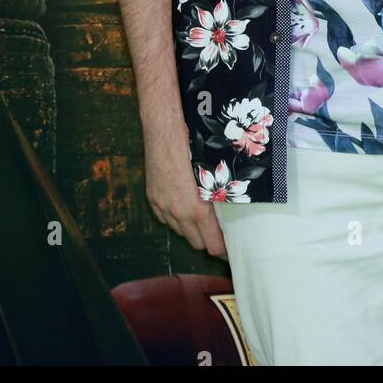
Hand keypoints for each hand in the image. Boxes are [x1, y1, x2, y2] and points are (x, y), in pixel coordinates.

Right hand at [145, 134, 227, 258]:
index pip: (212, 245)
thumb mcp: (211, 176)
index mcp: (197, 210)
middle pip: (196, 243)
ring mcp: (162, 208)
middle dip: (208, 241)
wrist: (165, 133)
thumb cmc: (194, 149)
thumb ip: (217, 199)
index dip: (223, 249)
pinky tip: (182, 205)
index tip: (231, 248)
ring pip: (180, 232)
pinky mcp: (152, 200)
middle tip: (219, 233)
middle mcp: (178, 214)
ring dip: (191, 229)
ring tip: (201, 218)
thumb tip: (227, 214)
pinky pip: (166, 220)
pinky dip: (176, 218)